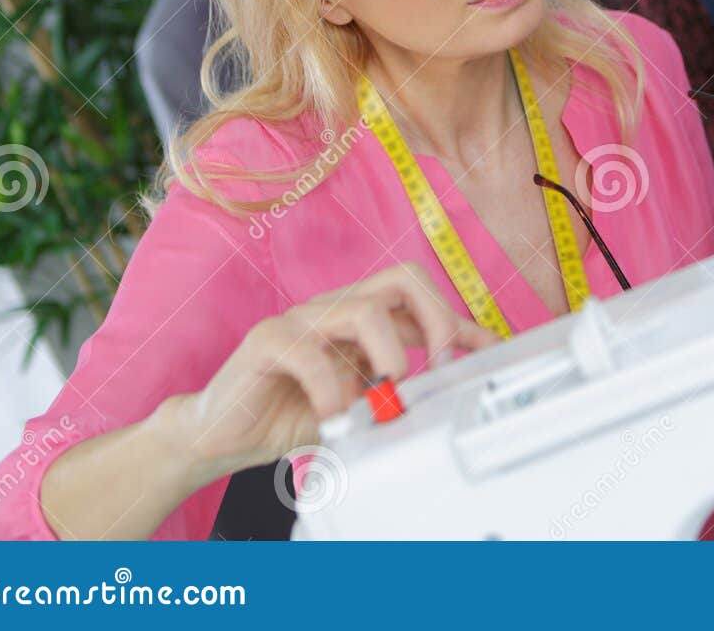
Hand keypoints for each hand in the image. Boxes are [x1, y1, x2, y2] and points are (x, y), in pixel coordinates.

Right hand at [170, 261, 495, 482]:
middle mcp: (337, 308)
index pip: (423, 299)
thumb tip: (447, 388)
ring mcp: (302, 319)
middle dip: (436, 319)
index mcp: (363, 318)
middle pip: (402, 278)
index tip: (492, 349)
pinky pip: (308, 351)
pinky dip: (330, 388)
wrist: (220, 435)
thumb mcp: (360, 402)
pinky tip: (332, 416)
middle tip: (439, 367)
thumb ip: (398, 389)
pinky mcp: (267, 340)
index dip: (462, 323)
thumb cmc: (291, 412)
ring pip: (364, 309)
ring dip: (389, 356)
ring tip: (383, 397)